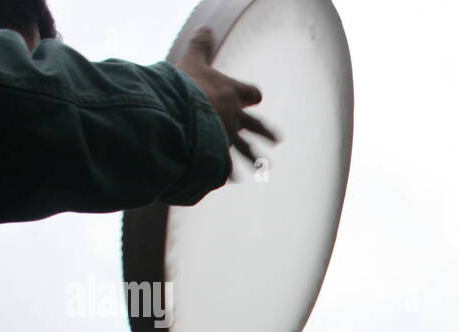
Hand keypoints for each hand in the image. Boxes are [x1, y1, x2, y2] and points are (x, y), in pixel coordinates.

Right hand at [178, 28, 276, 165]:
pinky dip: (226, 171)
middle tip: (278, 140)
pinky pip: (225, 164)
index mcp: (231, 92)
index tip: (255, 97)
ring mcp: (227, 135)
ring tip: (260, 168)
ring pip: (244, 149)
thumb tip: (205, 27)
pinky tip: (229, 178)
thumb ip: (201, 46)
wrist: (181, 111)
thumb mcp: (193, 61)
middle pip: (255, 124)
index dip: (251, 95)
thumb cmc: (186, 84)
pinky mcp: (217, 150)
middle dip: (265, 132)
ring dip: (252, 158)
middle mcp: (234, 115)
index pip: (250, 93)